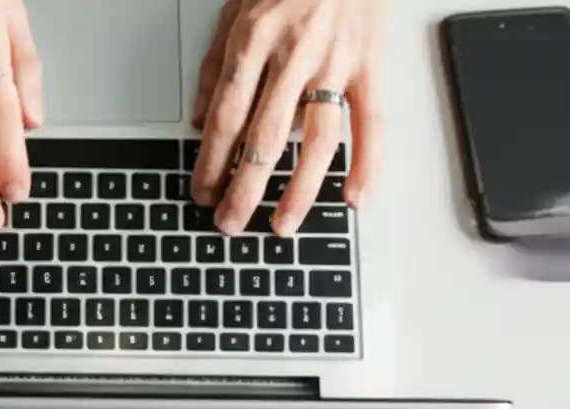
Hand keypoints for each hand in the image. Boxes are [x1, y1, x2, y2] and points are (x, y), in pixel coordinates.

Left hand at [190, 0, 387, 236]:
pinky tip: (355, 198)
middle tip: (230, 222)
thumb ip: (214, 65)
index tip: (201, 191)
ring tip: (282, 225)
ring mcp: (335, 63)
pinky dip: (367, 164)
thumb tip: (198, 121)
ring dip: (298, 191)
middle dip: (244, 188)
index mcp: (253, 40)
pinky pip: (371, 123)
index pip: (226, 117)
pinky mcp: (371, 67)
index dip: (211, 162)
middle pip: (264, 138)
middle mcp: (294, 55)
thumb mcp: (234, 7)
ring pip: (316, 141)